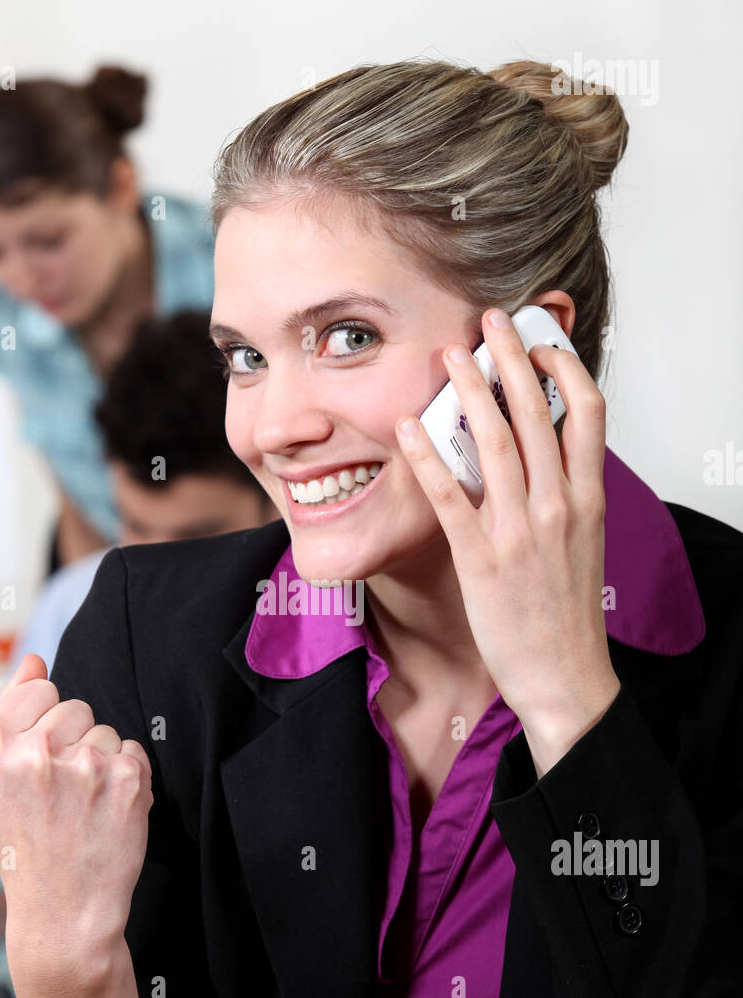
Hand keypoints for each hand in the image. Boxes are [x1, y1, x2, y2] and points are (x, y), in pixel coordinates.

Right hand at [0, 653, 153, 985]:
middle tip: (65, 793)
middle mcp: (34, 753)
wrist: (64, 914)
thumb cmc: (29, 849)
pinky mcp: (127, 778)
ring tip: (86, 807)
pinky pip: (135, 751)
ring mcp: (83, 765)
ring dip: (103, 763)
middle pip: (76, 707)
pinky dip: (129, 779)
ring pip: (106, 731)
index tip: (43, 759)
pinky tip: (110, 811)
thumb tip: (35, 660)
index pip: (37, 689)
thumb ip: (11, 716)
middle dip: (76, 743)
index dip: (45, 724)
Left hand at [395, 308, 620, 776]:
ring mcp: (518, 531)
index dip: (565, 368)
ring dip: (470, 390)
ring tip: (450, 354)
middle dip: (511, 356)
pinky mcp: (480, 557)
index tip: (542, 342)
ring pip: (496, 441)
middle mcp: (558, 506)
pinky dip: (426, 456)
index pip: (589, 412)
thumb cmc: (567, 615)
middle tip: (489, 320)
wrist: (565, 677)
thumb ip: (566, 495)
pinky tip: (408, 427)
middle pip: (537, 412)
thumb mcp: (583, 544)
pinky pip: (448, 495)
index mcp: (587, 499)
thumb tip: (542, 456)